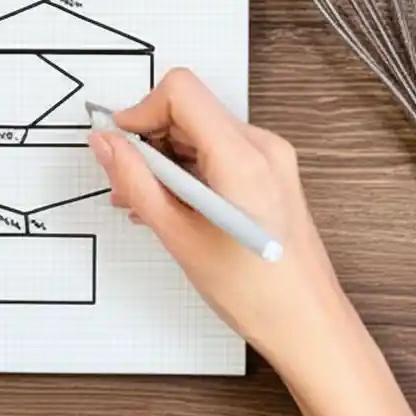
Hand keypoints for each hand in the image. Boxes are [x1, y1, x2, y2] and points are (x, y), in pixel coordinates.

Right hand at [88, 69, 410, 415]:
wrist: (308, 325)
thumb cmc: (257, 292)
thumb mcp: (179, 236)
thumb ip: (136, 182)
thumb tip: (107, 144)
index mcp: (242, 157)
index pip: (181, 91)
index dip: (141, 111)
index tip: (120, 144)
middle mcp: (262, 147)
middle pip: (189, 110)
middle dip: (149, 141)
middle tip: (126, 183)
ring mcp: (271, 159)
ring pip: (201, 133)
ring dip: (166, 160)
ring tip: (145, 203)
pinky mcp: (271, 174)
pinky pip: (219, 154)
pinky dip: (189, 172)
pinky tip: (173, 207)